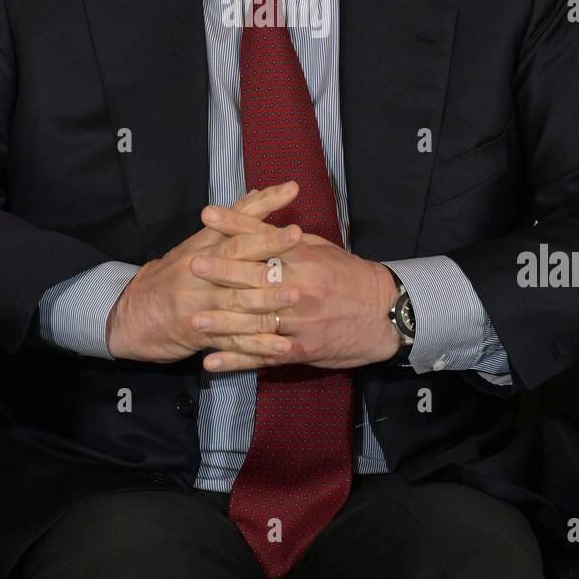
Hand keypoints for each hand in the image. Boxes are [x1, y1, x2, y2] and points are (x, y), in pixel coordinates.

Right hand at [106, 183, 302, 361]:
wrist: (130, 315)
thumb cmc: (170, 276)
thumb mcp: (196, 244)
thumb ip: (232, 221)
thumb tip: (260, 192)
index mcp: (203, 248)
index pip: (235, 224)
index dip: (262, 209)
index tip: (290, 193)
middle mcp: (201, 272)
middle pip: (236, 257)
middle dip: (269, 248)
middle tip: (298, 240)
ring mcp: (200, 305)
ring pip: (236, 299)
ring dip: (268, 298)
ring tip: (296, 295)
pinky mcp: (200, 335)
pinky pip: (232, 341)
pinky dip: (257, 345)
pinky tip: (281, 347)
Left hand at [191, 230, 400, 371]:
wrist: (386, 314)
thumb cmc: (350, 277)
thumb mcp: (321, 249)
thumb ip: (287, 239)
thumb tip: (259, 221)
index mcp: (305, 259)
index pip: (265, 239)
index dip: (235, 227)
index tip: (207, 216)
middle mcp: (301, 288)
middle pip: (256, 279)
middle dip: (222, 273)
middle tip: (192, 266)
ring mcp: (301, 322)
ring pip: (257, 322)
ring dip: (223, 322)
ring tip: (193, 320)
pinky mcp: (302, 350)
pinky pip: (265, 357)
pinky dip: (237, 360)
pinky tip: (212, 362)